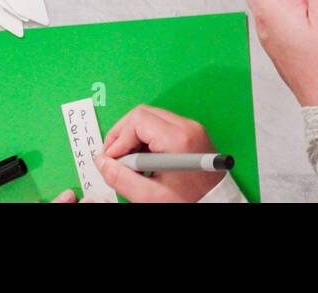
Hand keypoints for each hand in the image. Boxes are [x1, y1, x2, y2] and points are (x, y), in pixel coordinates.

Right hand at [83, 105, 222, 202]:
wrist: (216, 203)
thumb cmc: (189, 201)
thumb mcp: (149, 196)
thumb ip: (121, 178)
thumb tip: (101, 161)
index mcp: (178, 139)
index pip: (137, 120)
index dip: (118, 139)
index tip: (111, 159)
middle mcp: (187, 127)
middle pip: (142, 114)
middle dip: (122, 135)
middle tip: (114, 159)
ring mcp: (191, 128)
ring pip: (150, 118)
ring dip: (133, 138)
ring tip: (130, 163)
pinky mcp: (192, 133)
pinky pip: (161, 126)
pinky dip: (146, 139)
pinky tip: (144, 161)